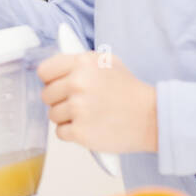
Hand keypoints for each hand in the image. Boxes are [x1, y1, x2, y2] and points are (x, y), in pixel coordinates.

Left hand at [38, 50, 158, 153]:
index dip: (50, 80)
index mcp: (82, 63)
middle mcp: (78, 83)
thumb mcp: (107, 62)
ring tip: (87, 115)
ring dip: (66, 118)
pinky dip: (72, 133)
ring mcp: (78, 108)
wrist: (151, 117)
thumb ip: (79, 63)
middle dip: (59, 100)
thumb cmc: (130, 91)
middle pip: (46, 95)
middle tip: (78, 103)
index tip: (58, 85)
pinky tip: (88, 127)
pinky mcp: (80, 132)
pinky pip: (60, 133)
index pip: (44, 71)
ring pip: (52, 115)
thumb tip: (55, 68)